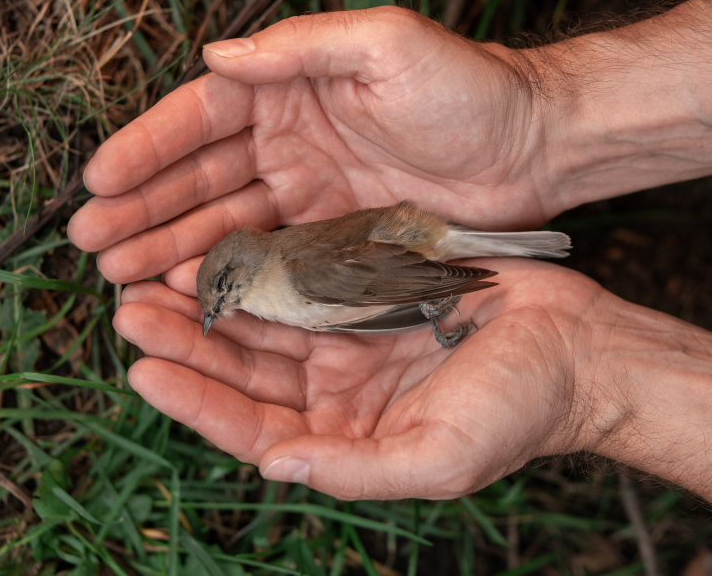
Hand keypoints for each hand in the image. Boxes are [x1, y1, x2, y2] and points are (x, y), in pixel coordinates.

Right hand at [68, 7, 560, 284]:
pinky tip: (188, 292)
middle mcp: (292, 139)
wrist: (535, 147)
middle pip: (202, 177)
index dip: (148, 149)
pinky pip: (272, 259)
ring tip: (120, 276)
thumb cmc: (466, 87)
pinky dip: (229, 275)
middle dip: (144, 209)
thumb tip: (217, 56)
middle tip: (92, 245)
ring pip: (227, 223)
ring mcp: (312, 192)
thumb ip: (301, 49)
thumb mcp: (385, 46)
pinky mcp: (337, 239)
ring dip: (172, 248)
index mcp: (294, 87)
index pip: (204, 118)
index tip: (99, 182)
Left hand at [117, 258, 599, 498]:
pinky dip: (265, 265)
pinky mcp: (371, 289)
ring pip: (265, 320)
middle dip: (187, 341)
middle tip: (132, 309)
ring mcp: (352, 337)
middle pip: (244, 370)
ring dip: (215, 299)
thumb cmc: (520, 410)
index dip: (195, 402)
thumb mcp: (440, 457)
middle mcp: (339, 390)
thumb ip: (353, 469)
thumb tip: (272, 463)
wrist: (579, 347)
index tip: (144, 369)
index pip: (253, 427)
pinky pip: (305, 276)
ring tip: (158, 273)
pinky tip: (230, 243)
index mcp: (347, 437)